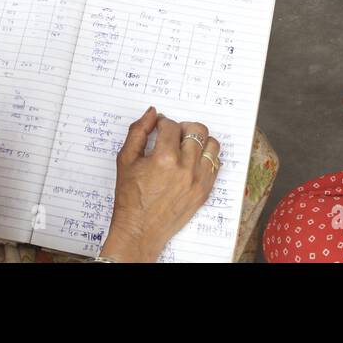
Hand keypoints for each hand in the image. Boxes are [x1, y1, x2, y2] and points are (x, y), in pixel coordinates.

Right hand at [100, 108, 218, 261]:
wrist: (140, 230)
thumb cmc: (130, 197)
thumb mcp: (126, 160)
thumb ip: (138, 132)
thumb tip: (151, 113)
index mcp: (164, 159)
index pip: (171, 126)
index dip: (162, 123)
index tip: (158, 127)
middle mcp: (186, 168)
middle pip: (197, 130)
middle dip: (183, 127)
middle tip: (173, 134)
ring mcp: (199, 180)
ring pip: (212, 145)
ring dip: (199, 140)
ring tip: (185, 146)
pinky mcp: (205, 191)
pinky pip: (216, 164)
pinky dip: (206, 158)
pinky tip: (192, 161)